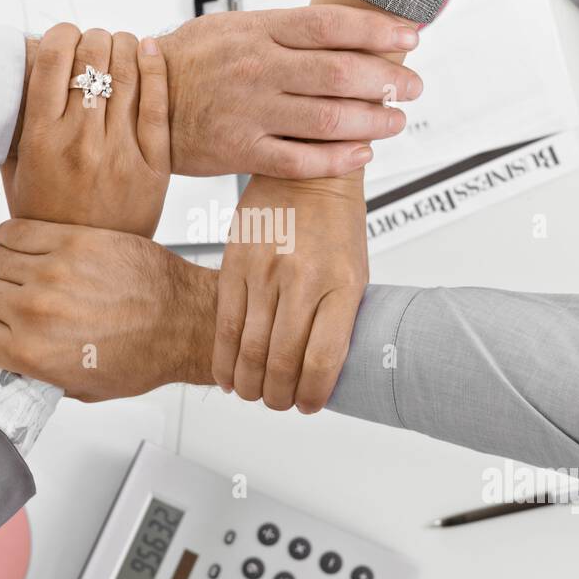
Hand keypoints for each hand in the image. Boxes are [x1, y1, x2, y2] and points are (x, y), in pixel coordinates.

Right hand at [0, 220, 215, 400]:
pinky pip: (16, 230)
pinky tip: (35, 253)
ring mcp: (53, 270)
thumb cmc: (143, 356)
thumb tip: (6, 360)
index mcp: (31, 352)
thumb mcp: (78, 388)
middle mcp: (36, 309)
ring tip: (25, 277)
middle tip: (8, 303)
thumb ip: (33, 372)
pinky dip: (18, 239)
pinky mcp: (73, 240)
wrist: (183, 322)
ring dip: (2, 268)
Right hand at [1, 23, 169, 237]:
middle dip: (93, 38)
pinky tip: (149, 51)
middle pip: (93, 59)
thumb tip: (18, 82)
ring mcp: (120, 153)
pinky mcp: (154, 166)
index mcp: (41, 141)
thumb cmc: (48, 220)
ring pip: (127, 73)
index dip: (61, 33)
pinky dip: (155, 68)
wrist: (87, 271)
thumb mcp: (15, 176)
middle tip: (94, 42)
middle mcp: (81, 143)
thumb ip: (14, 130)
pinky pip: (158, 104)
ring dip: (123, 46)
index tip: (65, 34)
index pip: (52, 60)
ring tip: (119, 45)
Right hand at [157, 5, 421, 178]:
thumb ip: (286, 29)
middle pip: (341, 74)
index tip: (411, 37)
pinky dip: (339, 158)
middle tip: (412, 87)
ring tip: (395, 120)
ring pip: (329, 118)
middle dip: (389, 81)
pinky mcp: (240, 150)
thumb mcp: (235, 26)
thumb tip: (345, 30)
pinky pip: (302, 159)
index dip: (379, 31)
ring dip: (374, 121)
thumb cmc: (191, 62)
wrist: (138, 99)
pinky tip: (362, 152)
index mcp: (259, 29)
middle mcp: (258, 68)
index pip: (332, 25)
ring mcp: (250, 111)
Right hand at [211, 171, 367, 413]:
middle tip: (278, 403)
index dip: (312, 395)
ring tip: (254, 394)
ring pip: (248, 350)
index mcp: (342, 286)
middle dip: (278, 397)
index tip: (308, 405)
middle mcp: (303, 279)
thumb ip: (337, 320)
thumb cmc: (336, 224)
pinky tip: (229, 373)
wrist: (307, 173)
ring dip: (249, 384)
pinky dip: (224, 359)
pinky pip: (224, 324)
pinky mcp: (235, 263)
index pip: (322, 361)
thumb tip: (321, 371)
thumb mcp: (355, 274)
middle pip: (280, 363)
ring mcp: (265, 271)